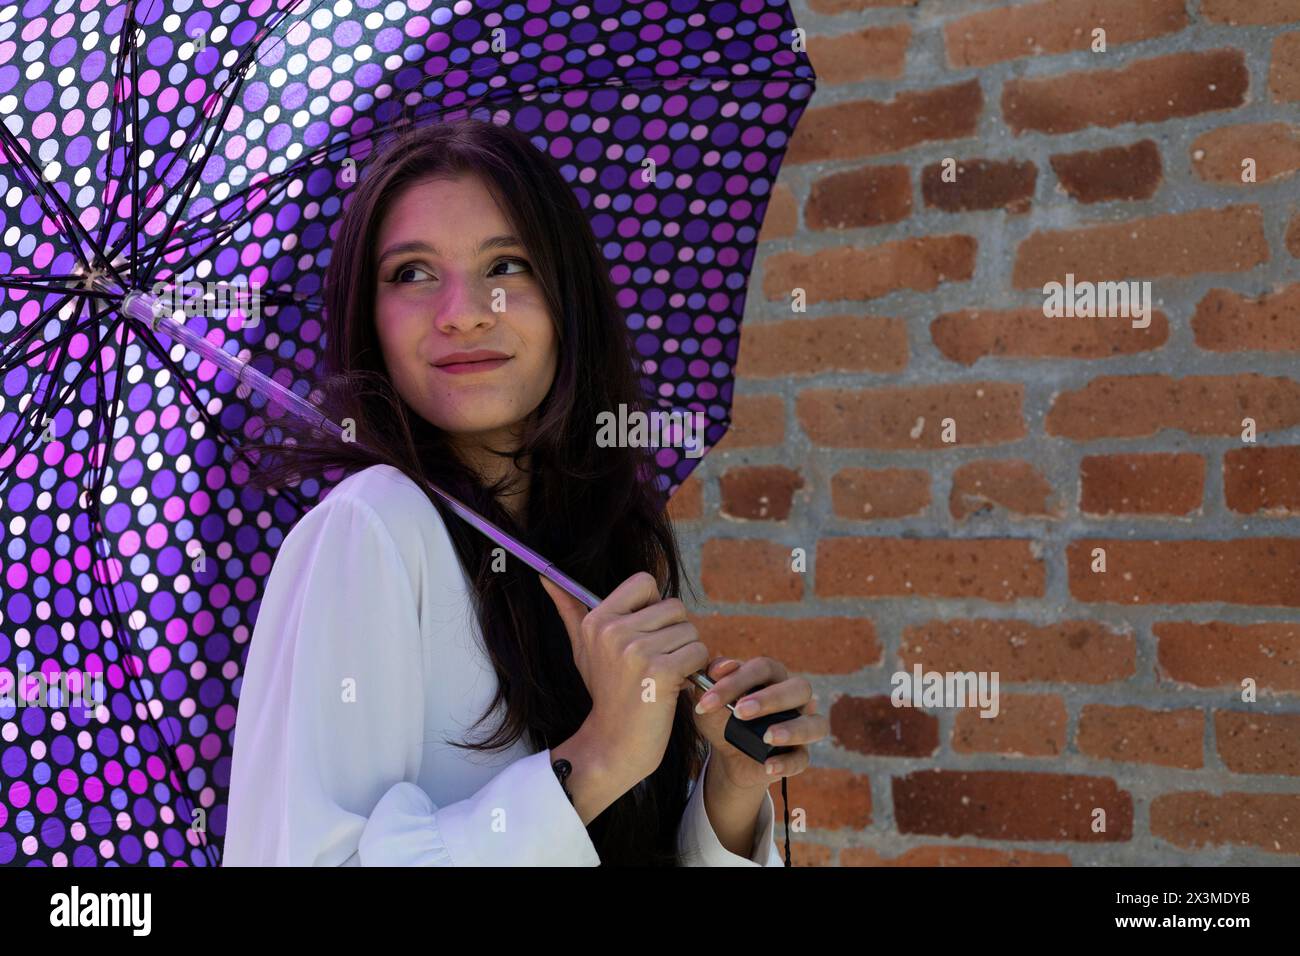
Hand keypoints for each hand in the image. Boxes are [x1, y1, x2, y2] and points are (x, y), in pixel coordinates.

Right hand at [540, 571, 709, 785]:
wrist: (615, 742)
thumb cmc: (605, 691)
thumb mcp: (582, 648)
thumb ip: (570, 609)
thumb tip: (545, 577)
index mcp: (597, 620)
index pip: (644, 583)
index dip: (653, 606)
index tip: (646, 632)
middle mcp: (613, 631)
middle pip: (674, 607)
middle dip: (675, 634)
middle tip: (657, 660)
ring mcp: (637, 651)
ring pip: (690, 631)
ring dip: (686, 653)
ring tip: (665, 675)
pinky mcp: (661, 671)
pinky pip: (698, 652)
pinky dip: (695, 670)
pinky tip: (676, 685)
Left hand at [689, 655, 826, 790]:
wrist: (725, 755)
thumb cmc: (721, 716)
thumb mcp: (709, 698)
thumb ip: (711, 677)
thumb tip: (725, 666)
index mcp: (772, 676)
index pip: (763, 668)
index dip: (737, 681)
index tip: (709, 700)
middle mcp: (794, 698)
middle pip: (799, 688)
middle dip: (771, 699)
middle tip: (739, 712)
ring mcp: (801, 726)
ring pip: (815, 724)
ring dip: (792, 729)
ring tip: (766, 737)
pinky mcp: (799, 755)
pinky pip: (803, 758)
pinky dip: (787, 762)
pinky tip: (768, 765)